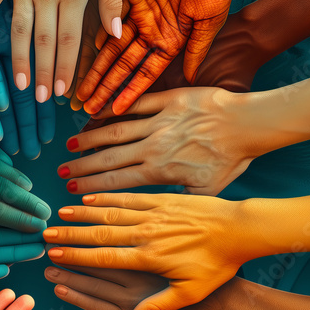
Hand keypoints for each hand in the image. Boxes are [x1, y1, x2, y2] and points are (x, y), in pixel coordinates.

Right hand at [44, 192, 246, 309]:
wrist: (242, 230)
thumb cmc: (218, 265)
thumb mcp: (190, 293)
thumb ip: (156, 309)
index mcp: (150, 257)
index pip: (104, 257)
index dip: (76, 255)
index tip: (55, 254)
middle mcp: (147, 232)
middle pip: (100, 233)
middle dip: (71, 233)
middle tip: (46, 233)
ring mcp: (155, 213)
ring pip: (111, 212)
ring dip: (83, 212)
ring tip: (61, 213)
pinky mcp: (164, 199)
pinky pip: (129, 197)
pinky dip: (108, 197)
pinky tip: (92, 197)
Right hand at [60, 87, 254, 194]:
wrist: (249, 124)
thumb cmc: (232, 160)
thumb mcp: (206, 191)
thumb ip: (178, 199)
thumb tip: (158, 211)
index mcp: (161, 170)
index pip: (117, 181)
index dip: (91, 186)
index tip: (72, 190)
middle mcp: (154, 145)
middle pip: (109, 158)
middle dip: (82, 166)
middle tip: (61, 171)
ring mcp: (159, 120)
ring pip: (116, 130)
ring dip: (91, 138)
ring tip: (71, 144)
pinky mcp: (168, 98)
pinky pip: (135, 102)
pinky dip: (114, 107)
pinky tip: (97, 110)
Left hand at [77, 0, 237, 113]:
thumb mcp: (211, 22)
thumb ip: (196, 50)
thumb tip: (189, 81)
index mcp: (172, 41)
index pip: (146, 73)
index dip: (130, 92)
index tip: (115, 111)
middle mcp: (153, 30)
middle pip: (124, 64)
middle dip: (106, 86)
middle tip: (87, 107)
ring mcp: (141, 12)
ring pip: (113, 44)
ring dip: (97, 65)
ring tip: (81, 86)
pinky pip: (112, 13)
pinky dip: (101, 29)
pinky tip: (90, 48)